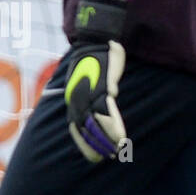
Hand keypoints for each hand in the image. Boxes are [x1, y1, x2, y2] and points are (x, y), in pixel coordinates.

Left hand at [65, 0, 128, 163]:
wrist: (98, 36)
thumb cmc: (96, 59)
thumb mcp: (90, 79)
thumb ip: (95, 95)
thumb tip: (102, 108)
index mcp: (74, 96)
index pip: (76, 125)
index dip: (84, 143)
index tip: (93, 157)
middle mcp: (78, 96)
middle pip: (85, 128)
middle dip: (95, 145)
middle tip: (107, 158)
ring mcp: (90, 92)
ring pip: (97, 124)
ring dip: (106, 140)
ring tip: (117, 152)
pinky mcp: (104, 87)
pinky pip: (107, 111)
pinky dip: (114, 127)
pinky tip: (120, 138)